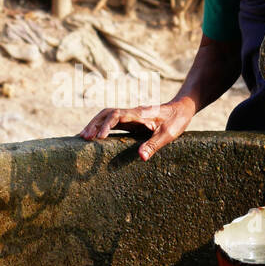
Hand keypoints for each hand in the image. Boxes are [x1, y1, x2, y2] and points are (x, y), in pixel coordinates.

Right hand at [78, 99, 195, 160]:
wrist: (182, 108)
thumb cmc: (176, 120)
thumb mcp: (169, 133)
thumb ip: (154, 144)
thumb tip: (141, 157)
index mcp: (139, 114)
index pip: (117, 115)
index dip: (106, 125)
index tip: (99, 137)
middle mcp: (132, 113)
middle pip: (106, 113)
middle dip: (93, 124)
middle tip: (83, 138)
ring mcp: (130, 116)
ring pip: (107, 116)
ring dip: (94, 124)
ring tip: (82, 137)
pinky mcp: (130, 121)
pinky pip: (112, 122)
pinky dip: (101, 127)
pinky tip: (94, 137)